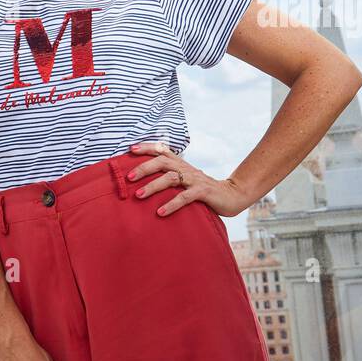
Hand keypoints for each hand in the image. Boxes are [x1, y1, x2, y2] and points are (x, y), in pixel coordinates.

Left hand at [126, 141, 252, 217]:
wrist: (232, 196)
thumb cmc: (203, 190)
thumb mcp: (185, 180)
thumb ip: (170, 178)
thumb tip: (144, 183)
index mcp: (181, 164)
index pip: (162, 151)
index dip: (147, 148)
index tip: (130, 149)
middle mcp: (186, 169)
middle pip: (162, 162)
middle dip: (144, 168)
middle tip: (129, 178)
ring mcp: (195, 180)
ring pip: (170, 178)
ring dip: (153, 186)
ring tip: (138, 195)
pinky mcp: (203, 192)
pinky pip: (185, 197)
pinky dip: (171, 204)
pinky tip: (160, 212)